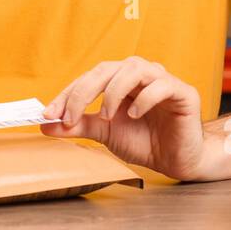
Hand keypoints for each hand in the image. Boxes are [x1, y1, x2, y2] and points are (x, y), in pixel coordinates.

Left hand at [41, 57, 206, 180]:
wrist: (177, 160)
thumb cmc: (144, 141)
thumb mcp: (105, 133)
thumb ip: (79, 125)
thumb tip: (46, 124)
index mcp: (120, 80)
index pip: (89, 78)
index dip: (67, 95)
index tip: (48, 114)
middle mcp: (140, 74)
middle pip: (107, 69)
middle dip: (83, 91)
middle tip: (69, 117)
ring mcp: (163, 80)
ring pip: (134, 68)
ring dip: (113, 92)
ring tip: (105, 116)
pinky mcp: (183, 93)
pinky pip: (162, 85)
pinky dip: (144, 98)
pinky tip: (134, 115)